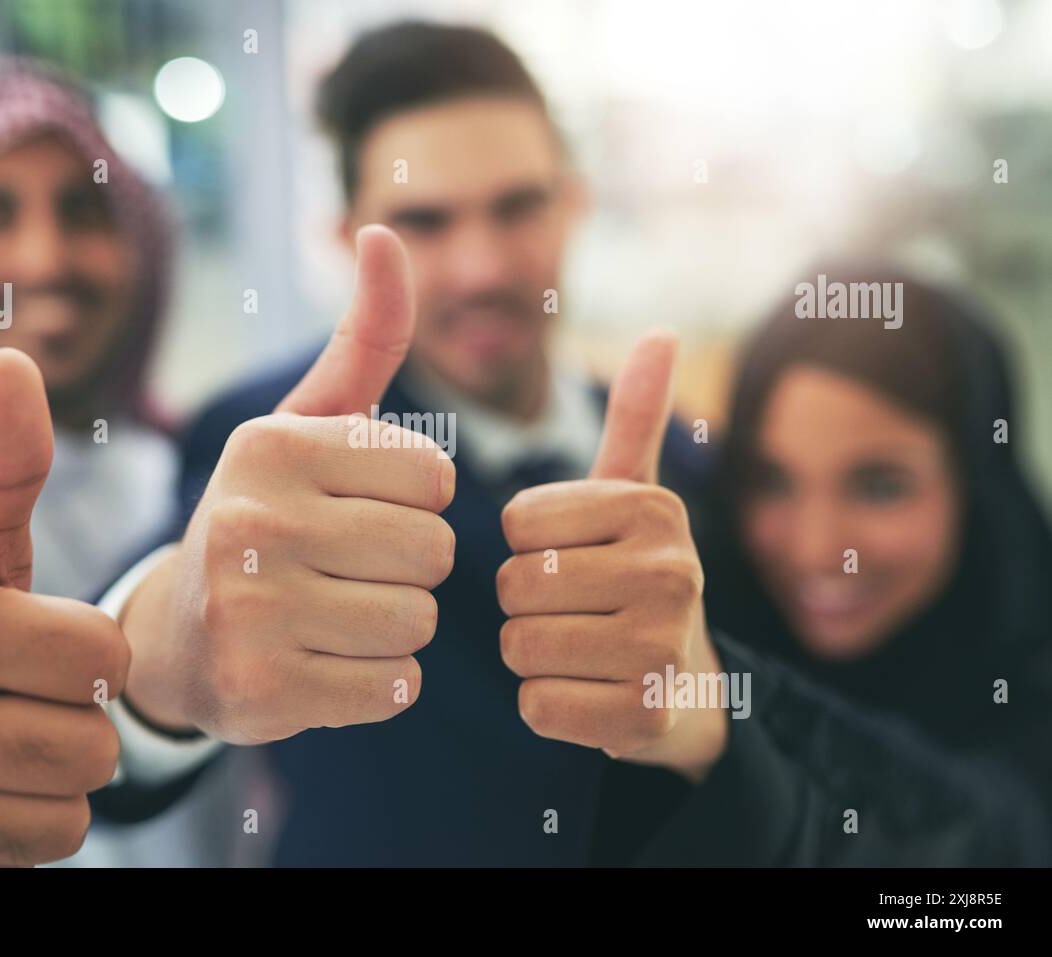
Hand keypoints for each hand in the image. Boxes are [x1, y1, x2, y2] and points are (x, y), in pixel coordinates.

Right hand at [0, 349, 127, 864]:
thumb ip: (7, 461)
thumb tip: (14, 357)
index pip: (105, 657)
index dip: (90, 649)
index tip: (38, 640)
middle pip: (93, 744)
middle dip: (76, 719)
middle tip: (18, 696)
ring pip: (69, 812)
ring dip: (54, 780)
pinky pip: (30, 861)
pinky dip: (20, 830)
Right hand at [122, 225, 455, 743]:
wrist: (178, 638)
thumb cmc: (266, 517)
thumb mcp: (305, 425)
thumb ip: (364, 337)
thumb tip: (383, 231)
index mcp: (270, 444)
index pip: (437, 478)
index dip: (415, 501)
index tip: (356, 509)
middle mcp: (251, 518)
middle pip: (435, 552)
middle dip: (408, 566)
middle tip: (344, 570)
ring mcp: (250, 609)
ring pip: (418, 622)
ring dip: (395, 626)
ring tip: (332, 615)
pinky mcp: (261, 691)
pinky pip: (395, 689)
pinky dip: (378, 684)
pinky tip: (324, 663)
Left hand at [495, 330, 726, 782]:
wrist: (686, 688)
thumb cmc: (636, 578)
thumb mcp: (636, 496)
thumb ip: (636, 416)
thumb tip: (663, 330)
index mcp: (652, 508)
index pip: (518, 523)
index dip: (526, 546)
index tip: (571, 557)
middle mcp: (670, 571)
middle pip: (515, 585)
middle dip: (526, 603)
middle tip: (575, 611)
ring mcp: (661, 648)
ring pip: (519, 645)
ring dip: (532, 655)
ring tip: (581, 649)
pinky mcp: (642, 717)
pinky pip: (536, 705)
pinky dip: (546, 704)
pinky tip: (586, 693)